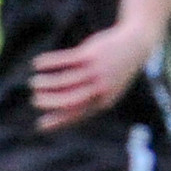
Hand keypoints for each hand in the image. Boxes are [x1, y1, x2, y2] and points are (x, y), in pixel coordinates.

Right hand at [30, 22, 152, 130]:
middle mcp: (99, 88)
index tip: (41, 125)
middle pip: (70, 99)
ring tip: (34, 82)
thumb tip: (67, 112)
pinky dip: (49, 62)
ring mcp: (94, 70)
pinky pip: (65, 60)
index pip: (78, 114)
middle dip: (50, 102)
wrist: (136, 45)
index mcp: (104, 101)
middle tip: (35, 100)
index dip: (58, 121)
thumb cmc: (116, 72)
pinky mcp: (90, 54)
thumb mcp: (106, 90)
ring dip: (47, 83)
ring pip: (65, 80)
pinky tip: (37, 63)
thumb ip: (88, 101)